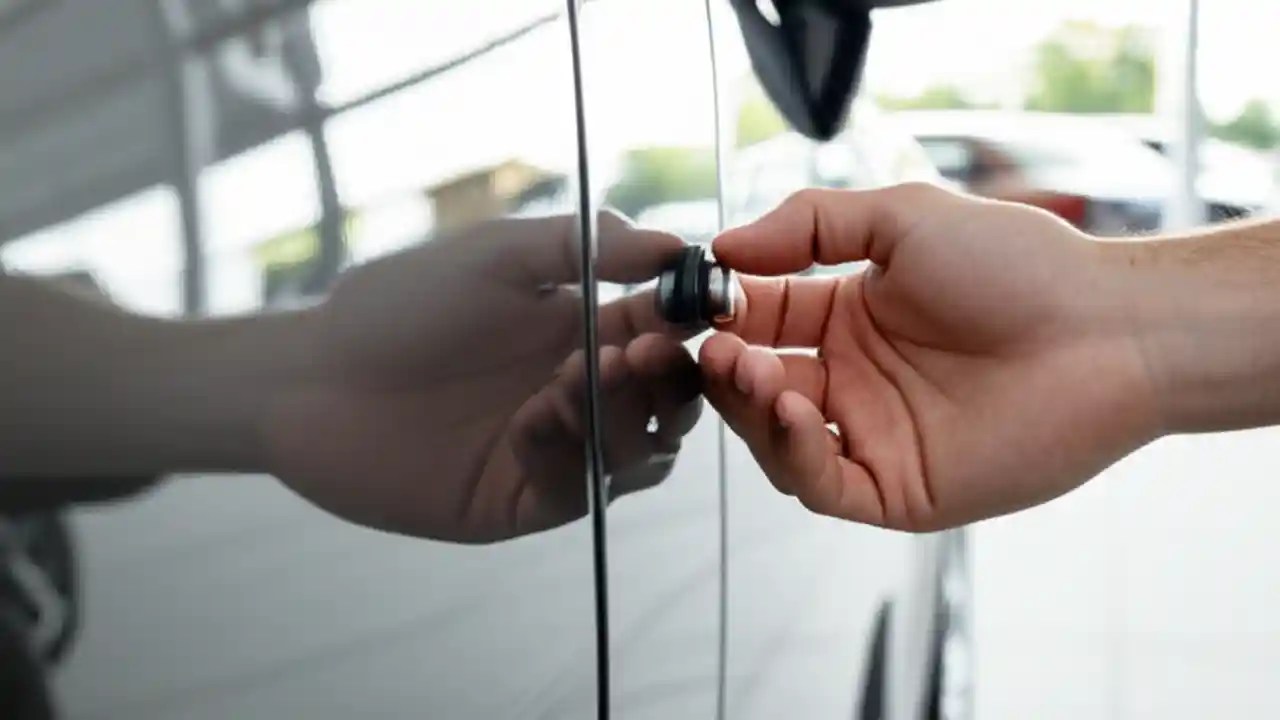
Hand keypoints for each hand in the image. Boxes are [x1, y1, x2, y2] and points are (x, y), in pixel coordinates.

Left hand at [267, 212, 699, 541]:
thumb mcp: (497, 256)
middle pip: (669, 403)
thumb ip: (586, 246)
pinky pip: (578, 491)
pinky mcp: (523, 500)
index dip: (691, 321)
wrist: (311, 378)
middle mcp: (581, 392)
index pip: (666, 331)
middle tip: (639, 354)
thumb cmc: (397, 306)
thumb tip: (674, 244)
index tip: (699, 304)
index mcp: (583, 329)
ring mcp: (557, 450)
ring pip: (640, 455)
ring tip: (571, 383)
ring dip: (624, 419)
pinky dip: (567, 455)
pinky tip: (530, 421)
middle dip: (668, 380)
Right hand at [700, 184, 1158, 531]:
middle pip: (757, 387)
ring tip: (753, 371)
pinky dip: (794, 453)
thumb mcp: (904, 218)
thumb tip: (727, 246)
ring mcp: (874, 437)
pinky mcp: (899, 489)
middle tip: (719, 345)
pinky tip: (794, 411)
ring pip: (777, 441)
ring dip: (752, 409)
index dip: (721, 312)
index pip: (759, 320)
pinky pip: (823, 484)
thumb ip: (810, 224)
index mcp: (851, 316)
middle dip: (727, 368)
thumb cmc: (1022, 268)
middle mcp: (855, 380)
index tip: (695, 297)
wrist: (1106, 330)